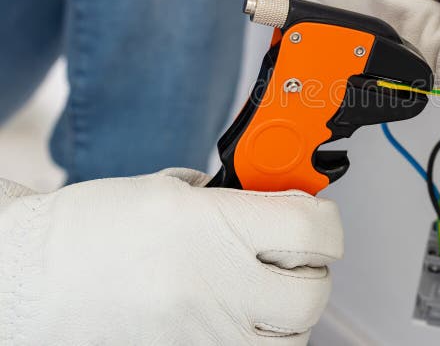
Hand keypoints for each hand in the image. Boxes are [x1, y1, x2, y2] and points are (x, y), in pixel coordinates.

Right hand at [0, 169, 342, 344]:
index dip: (327, 220)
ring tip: (265, 294)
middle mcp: (214, 286)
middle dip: (312, 271)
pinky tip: (239, 322)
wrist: (28, 281)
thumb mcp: (166, 190)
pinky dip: (259, 342)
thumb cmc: (87, 231)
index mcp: (211, 228)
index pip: (313, 230)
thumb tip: (272, 203)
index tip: (318, 216)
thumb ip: (228, 199)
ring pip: (292, 341)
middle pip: (313, 293)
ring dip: (290, 315)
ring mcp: (203, 336)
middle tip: (292, 257)